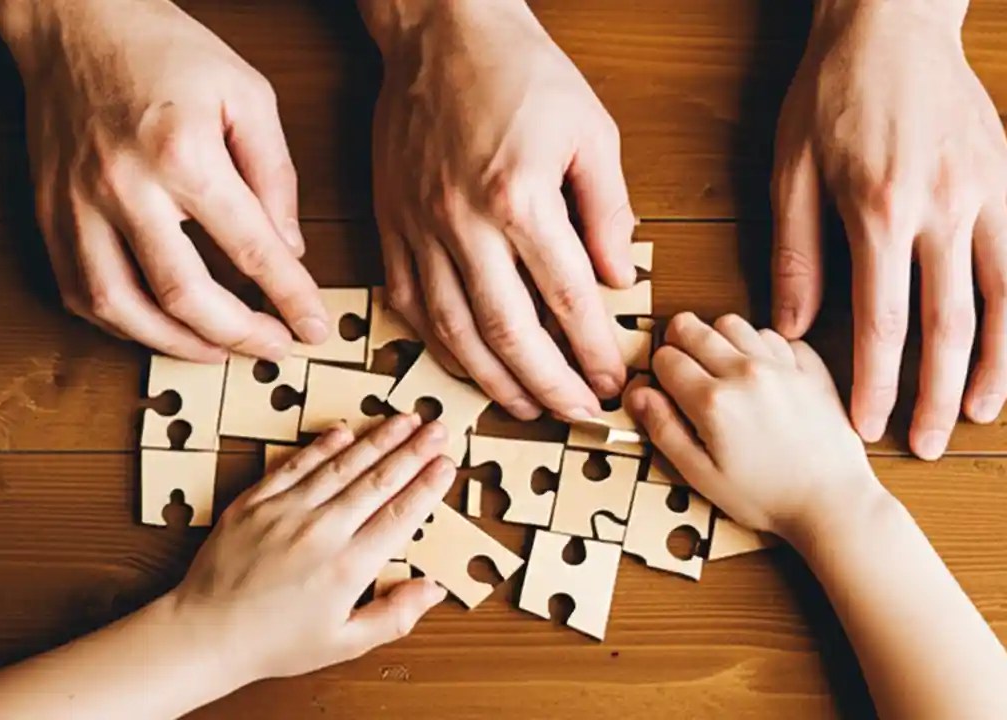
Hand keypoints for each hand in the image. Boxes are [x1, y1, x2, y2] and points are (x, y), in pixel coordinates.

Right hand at [0, 0, 327, 360]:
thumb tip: (290, 250)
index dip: (290, 298)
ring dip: (177, 345)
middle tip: (276, 350)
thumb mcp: (247, 94)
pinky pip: (80, 294)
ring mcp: (76, 206)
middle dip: (239, 336)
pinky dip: (123, 325)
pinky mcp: (49, 215)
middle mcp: (123, 187)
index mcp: (183, 154)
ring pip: (122, 308)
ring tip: (221, 352)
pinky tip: (160, 329)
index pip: (250, 248)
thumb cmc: (166, 52)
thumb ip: (276, 175)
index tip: (316, 327)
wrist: (75, 21)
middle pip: (184, 294)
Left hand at [170, 415, 453, 683]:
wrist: (205, 634)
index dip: (427, 486)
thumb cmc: (274, 643)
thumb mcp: (344, 643)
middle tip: (439, 428)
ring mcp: (285, 512)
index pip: (399, 515)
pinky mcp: (255, 502)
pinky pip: (295, 465)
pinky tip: (345, 430)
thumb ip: (393, 616)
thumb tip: (433, 589)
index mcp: (347, 568)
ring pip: (342, 465)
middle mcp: (320, 532)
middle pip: (378, 481)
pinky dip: (322, 446)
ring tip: (405, 419)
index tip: (448, 465)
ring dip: (378, 439)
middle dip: (413, 451)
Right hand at [362, 0, 635, 421]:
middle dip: (546, 386)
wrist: (439, 30)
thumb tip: (616, 280)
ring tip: (525, 407)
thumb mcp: (591, 130)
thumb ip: (607, 210)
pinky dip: (437, 344)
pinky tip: (465, 365)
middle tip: (577, 413)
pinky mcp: (390, 224)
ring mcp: (417, 227)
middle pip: (505, 332)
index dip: (592, 352)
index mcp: (518, 196)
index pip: (564, 299)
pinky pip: (408, 302)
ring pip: (452, 329)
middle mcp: (461, 221)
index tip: (613, 381)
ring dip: (491, 380)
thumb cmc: (519, 72)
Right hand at [626, 312, 881, 540]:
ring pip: (735, 323)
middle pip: (694, 328)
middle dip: (679, 340)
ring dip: (719, 337)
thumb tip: (638, 395)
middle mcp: (745, 373)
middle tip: (682, 364)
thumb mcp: (701, 476)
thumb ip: (664, 430)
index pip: (666, 358)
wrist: (832, 503)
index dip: (657, 369)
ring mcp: (781, 367)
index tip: (663, 385)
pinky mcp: (810, 370)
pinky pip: (778, 337)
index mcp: (713, 401)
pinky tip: (761, 371)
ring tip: (719, 365)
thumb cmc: (768, 498)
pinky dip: (763, 346)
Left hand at [771, 0, 1006, 458]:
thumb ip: (795, 253)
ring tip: (981, 409)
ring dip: (1000, 363)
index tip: (869, 425)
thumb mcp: (791, 170)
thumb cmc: (831, 93)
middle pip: (954, 324)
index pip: (885, 321)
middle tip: (927, 444)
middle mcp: (946, 207)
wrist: (890, 20)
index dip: (878, 383)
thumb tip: (791, 328)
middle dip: (938, 394)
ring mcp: (988, 193)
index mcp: (882, 208)